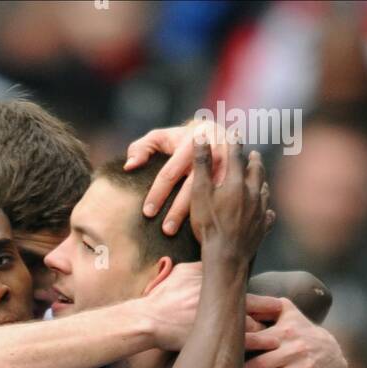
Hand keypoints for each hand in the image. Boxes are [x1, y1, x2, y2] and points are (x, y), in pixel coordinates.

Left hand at [123, 119, 230, 234]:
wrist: (216, 133)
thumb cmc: (182, 140)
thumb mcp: (161, 138)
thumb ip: (141, 148)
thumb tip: (129, 167)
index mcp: (191, 142)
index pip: (170, 172)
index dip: (158, 193)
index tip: (147, 212)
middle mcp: (211, 152)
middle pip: (192, 186)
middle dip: (178, 210)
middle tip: (166, 230)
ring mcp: (227, 165)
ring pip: (210, 194)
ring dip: (197, 216)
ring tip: (184, 233)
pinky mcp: (237, 176)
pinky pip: (224, 197)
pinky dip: (214, 213)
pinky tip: (204, 228)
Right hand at [147, 264, 284, 350]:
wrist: (150, 319)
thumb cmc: (165, 295)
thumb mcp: (186, 271)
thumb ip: (205, 269)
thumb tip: (216, 262)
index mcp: (223, 290)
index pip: (254, 297)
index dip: (269, 303)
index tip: (281, 307)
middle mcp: (225, 307)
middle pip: (259, 315)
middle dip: (273, 320)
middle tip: (289, 326)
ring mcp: (219, 327)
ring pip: (251, 334)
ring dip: (265, 339)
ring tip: (279, 344)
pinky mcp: (210, 343)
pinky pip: (234, 350)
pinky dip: (246, 355)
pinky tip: (257, 360)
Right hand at [189, 136, 272, 267]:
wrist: (226, 257)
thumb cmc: (210, 225)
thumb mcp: (199, 193)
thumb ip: (202, 164)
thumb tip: (201, 136)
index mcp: (237, 182)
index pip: (236, 156)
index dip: (234, 143)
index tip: (235, 133)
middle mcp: (253, 192)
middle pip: (257, 171)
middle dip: (254, 160)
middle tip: (254, 154)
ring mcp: (260, 210)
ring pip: (264, 190)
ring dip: (262, 182)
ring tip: (260, 180)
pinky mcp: (263, 228)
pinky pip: (268, 215)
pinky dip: (266, 210)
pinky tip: (266, 212)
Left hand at [243, 302, 347, 367]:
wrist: (332, 350)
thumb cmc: (301, 329)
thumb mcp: (288, 312)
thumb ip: (266, 305)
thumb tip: (240, 297)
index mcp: (284, 333)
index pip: (256, 338)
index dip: (239, 345)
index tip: (220, 352)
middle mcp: (293, 350)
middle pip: (259, 364)